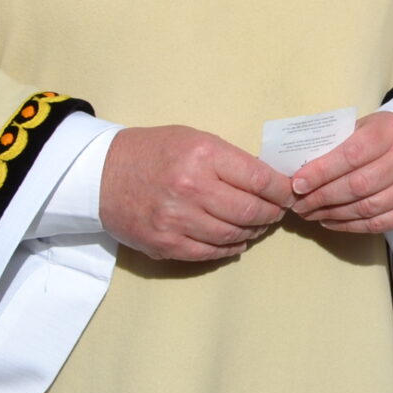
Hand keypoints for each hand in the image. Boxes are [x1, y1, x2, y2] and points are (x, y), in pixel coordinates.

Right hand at [99, 125, 291, 261]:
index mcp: (203, 156)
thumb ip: (229, 160)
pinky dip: (229, 248)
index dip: (281, 189)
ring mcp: (177, 220)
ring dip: (253, 232)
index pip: (259, 178)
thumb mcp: (195, 139)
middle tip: (277, 211)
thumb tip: (267, 180)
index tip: (290, 192)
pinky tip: (237, 241)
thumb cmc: (154, 151)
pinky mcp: (164, 244)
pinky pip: (208, 252)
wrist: (102, 174)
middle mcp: (191, 188)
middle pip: (249, 211)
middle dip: (271, 213)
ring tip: (258, 225)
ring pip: (232, 234)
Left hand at [286, 111, 392, 231]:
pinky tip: (331, 221)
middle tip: (299, 204)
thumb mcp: (363, 128)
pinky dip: (349, 226)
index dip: (322, 172)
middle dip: (322, 197)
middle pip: (358, 185)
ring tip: (311, 213)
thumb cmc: (384, 135)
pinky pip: (378, 224)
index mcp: (390, 132)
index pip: (352, 155)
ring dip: (332, 214)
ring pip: (366, 208)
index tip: (298, 184)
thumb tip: (301, 173)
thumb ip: (337, 145)